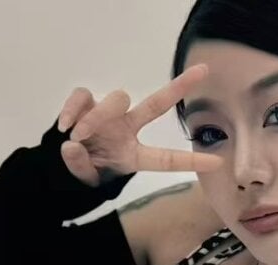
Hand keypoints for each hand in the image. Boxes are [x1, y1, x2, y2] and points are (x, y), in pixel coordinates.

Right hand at [55, 63, 224, 187]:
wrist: (59, 162)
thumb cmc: (82, 171)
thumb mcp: (85, 179)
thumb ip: (80, 167)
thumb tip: (71, 145)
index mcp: (134, 155)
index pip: (165, 159)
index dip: (190, 161)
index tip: (218, 162)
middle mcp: (127, 129)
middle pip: (156, 104)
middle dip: (179, 87)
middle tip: (203, 71)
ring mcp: (108, 113)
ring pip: (115, 100)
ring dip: (96, 118)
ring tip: (78, 136)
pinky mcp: (86, 101)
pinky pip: (83, 96)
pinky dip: (72, 110)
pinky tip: (65, 126)